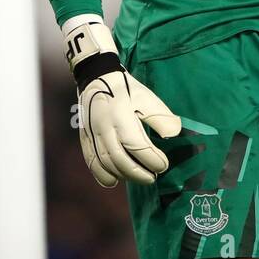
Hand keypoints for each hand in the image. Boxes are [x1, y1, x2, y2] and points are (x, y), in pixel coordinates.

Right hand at [63, 16, 181, 187]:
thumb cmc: (127, 89)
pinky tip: (114, 181)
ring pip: (106, 163)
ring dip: (124, 175)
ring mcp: (92, 132)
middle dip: (139, 173)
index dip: (152, 159)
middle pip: (120, 159)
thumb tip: (173, 134)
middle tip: (153, 177)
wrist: (96, 77)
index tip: (163, 164)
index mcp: (121, 114)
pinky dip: (102, 174)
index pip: (137, 145)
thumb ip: (160, 116)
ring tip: (139, 177)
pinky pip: (91, 161)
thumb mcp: (147, 98)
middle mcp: (104, 126)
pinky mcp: (85, 137)